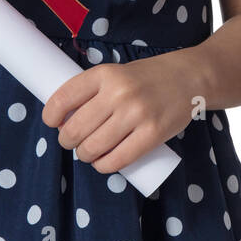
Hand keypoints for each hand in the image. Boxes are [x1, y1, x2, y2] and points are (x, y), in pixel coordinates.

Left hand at [41, 50, 202, 174]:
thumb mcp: (117, 74)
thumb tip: (64, 121)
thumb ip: (94, 92)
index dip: (51, 115)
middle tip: (72, 142)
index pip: (64, 97)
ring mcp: (136, 114)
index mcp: (105, 73)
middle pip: (76, 129)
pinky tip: (103, 163)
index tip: (52, 122)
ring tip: (89, 152)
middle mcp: (118, 92)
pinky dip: (105, 166)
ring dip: (85, 155)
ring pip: (94, 147)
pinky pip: (118, 160)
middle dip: (68, 141)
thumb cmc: (147, 78)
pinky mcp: (152, 134)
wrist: (189, 77)